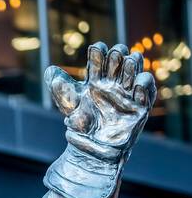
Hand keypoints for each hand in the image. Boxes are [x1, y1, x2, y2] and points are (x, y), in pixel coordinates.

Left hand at [45, 42, 156, 166]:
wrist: (91, 148)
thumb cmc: (81, 126)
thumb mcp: (68, 105)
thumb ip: (60, 88)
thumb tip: (50, 70)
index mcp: (96, 80)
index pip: (99, 58)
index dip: (99, 52)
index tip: (96, 49)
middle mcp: (112, 84)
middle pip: (119, 60)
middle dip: (118, 54)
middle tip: (115, 55)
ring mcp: (127, 95)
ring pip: (134, 71)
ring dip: (133, 64)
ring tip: (129, 61)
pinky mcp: (139, 108)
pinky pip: (147, 93)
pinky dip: (145, 85)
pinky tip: (138, 83)